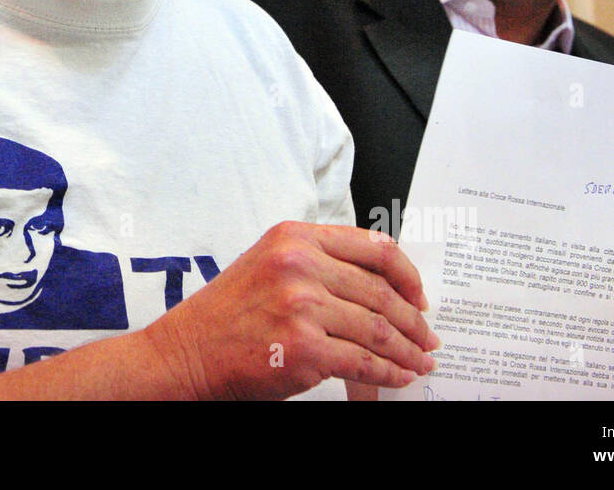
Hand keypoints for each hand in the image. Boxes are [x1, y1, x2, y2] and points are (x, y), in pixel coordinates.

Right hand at [141, 221, 440, 399]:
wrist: (186, 353)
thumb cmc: (227, 314)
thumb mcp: (268, 265)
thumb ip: (318, 264)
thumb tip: (380, 285)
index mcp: (294, 237)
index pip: (372, 247)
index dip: (407, 274)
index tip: (419, 296)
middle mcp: (299, 265)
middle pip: (381, 292)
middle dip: (414, 321)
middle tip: (427, 337)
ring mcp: (302, 307)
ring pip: (378, 329)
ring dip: (408, 351)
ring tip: (420, 361)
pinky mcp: (303, 350)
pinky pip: (364, 362)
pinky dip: (389, 373)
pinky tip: (399, 376)